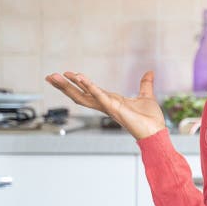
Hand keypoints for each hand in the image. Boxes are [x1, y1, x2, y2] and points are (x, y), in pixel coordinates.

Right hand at [45, 70, 166, 140]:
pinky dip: (90, 87)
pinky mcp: (114, 108)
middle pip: (80, 95)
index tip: (67, 73)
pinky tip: (81, 78)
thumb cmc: (150, 119)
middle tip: (50, 76)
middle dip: (64, 86)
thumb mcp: (146, 96)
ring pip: (83, 96)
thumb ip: (145, 84)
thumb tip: (149, 73)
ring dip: (69, 86)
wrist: (156, 131)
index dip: (78, 82)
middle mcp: (106, 105)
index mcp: (111, 101)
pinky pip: (100, 96)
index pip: (89, 91)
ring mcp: (108, 107)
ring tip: (55, 76)